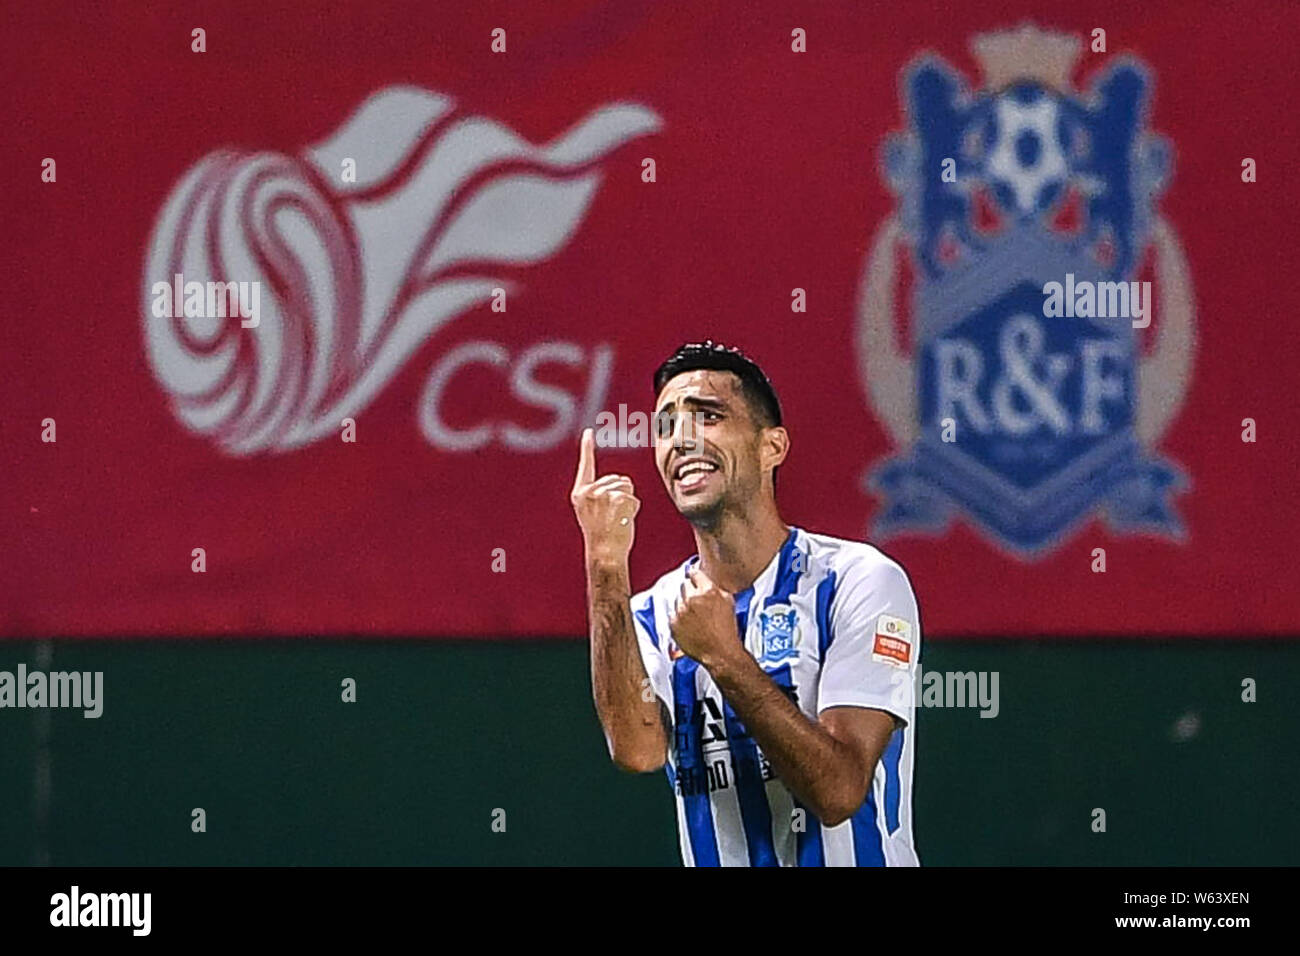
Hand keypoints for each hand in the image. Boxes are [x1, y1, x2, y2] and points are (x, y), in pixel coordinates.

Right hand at [570, 427, 639, 564]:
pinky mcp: (616, 500)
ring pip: (627, 487)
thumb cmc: (601, 537)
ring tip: (617, 519)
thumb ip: (600, 496)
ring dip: (628, 502)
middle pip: (617, 479)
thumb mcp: (593, 513)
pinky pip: (633, 499)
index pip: (585, 467)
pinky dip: (633, 511)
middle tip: (613, 517)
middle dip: (623, 494)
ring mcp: (602, 495)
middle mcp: (588, 492)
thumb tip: (622, 483)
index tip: (588, 433)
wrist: (604, 555)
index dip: (587, 448)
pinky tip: (623, 522)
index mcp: (580, 494)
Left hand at [668, 568, 738, 670]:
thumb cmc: (727, 629)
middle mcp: (692, 599)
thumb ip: (715, 587)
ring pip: (678, 599)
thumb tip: (705, 580)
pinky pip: (673, 614)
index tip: (694, 578)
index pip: (694, 573)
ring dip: (684, 604)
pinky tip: (690, 625)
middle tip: (698, 601)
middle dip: (690, 590)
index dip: (695, 576)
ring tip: (696, 616)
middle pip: (684, 585)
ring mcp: (680, 612)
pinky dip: (679, 617)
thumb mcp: (728, 601)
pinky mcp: (673, 624)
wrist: (720, 653)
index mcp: (708, 591)